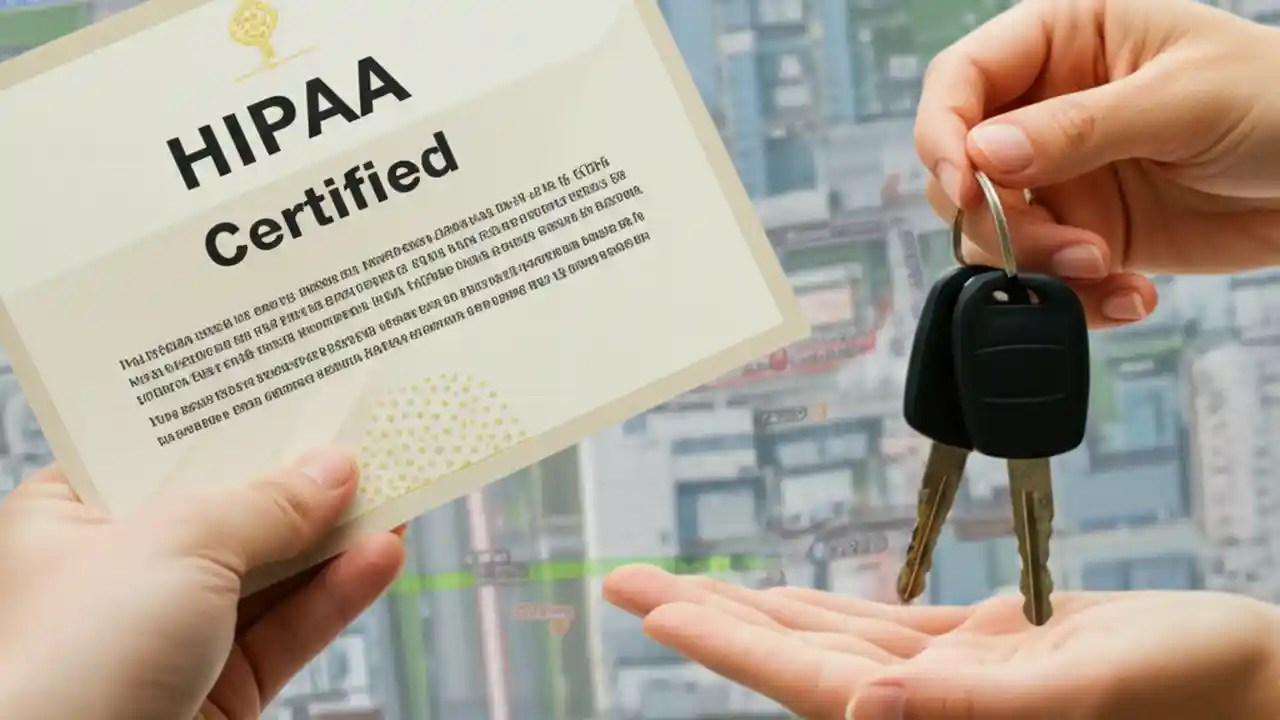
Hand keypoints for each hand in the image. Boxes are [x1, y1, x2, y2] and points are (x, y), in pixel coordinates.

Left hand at [0, 449, 403, 719]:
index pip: (165, 452)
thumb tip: (334, 468)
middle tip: (366, 433)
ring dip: (337, 534)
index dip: (236, 420)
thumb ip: (263, 504)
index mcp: (70, 518)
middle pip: (232, 506)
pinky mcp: (219, 686)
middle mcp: (120, 572)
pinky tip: (383, 554)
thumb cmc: (70, 666)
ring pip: (274, 569)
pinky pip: (291, 626)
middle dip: (301, 476)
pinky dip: (339, 591)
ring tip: (399, 486)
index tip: (301, 390)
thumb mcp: (173, 548)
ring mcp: (174, 632)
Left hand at [604, 565, 1279, 719]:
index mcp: (941, 717)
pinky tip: (787, 601)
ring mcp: (955, 676)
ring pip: (830, 635)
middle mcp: (931, 702)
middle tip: (629, 581)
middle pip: (792, 655)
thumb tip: (861, 709)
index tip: (650, 606)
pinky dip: (830, 608)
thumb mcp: (1084, 689)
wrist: (1257, 681)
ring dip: (755, 609)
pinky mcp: (989, 648)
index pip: (804, 679)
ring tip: (686, 586)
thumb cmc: (1199, 692)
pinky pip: (887, 624)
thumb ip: (972, 703)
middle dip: (708, 617)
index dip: (720, 642)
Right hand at [918, 0, 1279, 327]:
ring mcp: (1063, 175)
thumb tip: (982, 155)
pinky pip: (1041, 274)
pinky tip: (1129, 294)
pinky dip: (1072, 297)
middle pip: (960, 166)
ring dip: (1035, 264)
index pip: (962, 77)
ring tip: (1103, 269)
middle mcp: (1046, 107)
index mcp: (1064, 39)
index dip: (942, 130)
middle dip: (998, 217)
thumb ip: (1081, 126)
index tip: (963, 183)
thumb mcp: (1185, 100)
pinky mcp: (1086, 233)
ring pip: (991, 230)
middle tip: (1061, 244)